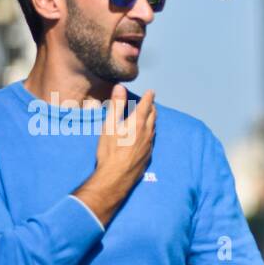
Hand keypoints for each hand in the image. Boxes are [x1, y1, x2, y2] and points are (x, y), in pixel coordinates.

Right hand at [74, 84, 156, 224]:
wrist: (116, 177)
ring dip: (152, 120)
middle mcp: (147, 133)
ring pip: (153, 128)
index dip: (148, 97)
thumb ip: (116, 105)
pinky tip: (146, 135)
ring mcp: (149, 146)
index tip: (151, 92)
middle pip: (153, 117)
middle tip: (151, 103)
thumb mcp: (110, 125)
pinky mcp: (147, 156)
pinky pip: (151, 140)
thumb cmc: (110, 151)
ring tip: (149, 116)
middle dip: (152, 108)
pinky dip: (150, 132)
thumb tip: (120, 87)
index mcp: (138, 124)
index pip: (146, 106)